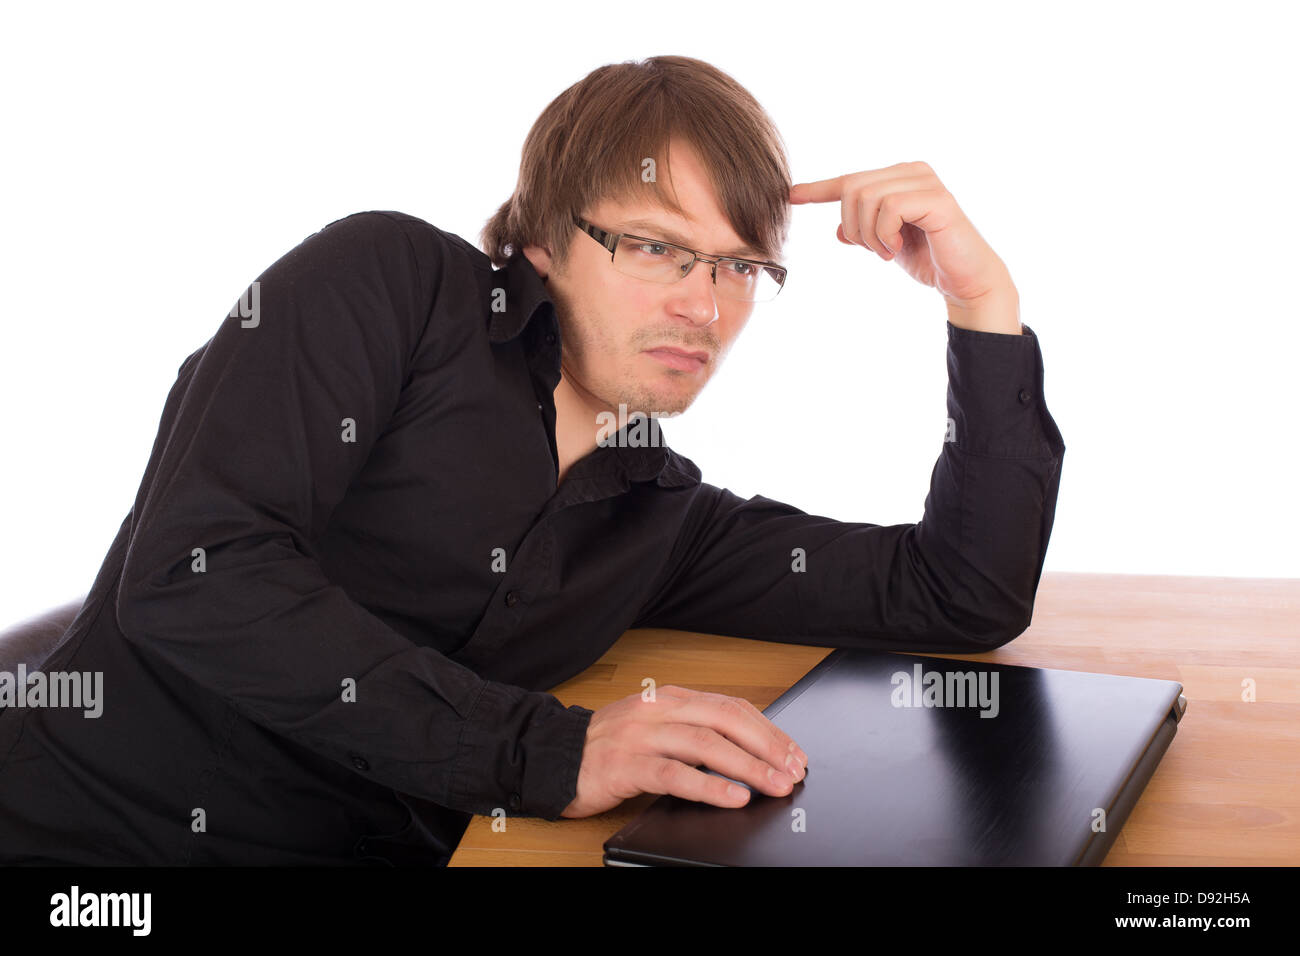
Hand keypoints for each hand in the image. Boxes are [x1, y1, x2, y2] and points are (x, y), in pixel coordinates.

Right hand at [559, 685, 809, 817]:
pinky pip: (675, 774)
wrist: (551, 756)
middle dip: (767, 745)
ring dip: (749, 766)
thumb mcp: (652, 728)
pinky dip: (709, 786)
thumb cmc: (605, 747)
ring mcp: (641, 736)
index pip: (730, 706)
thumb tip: (745, 752)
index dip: (768, 729)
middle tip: (794, 770)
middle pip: (726, 719)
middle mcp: (657, 709)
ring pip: (706, 744)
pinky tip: (733, 796)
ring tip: (776, 785)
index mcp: (668, 698)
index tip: (793, 752)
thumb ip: (690, 731)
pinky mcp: (626, 765)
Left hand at [789, 161, 1016, 318]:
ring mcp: (926, 182)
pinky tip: (897, 249)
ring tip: (888, 251)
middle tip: (874, 250)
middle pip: (852, 187)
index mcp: (899, 178)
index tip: (791, 196)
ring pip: (866, 197)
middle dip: (853, 226)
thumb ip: (865, 233)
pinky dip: (884, 235)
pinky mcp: (937, 199)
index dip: (818, 189)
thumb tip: (839, 231)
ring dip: (869, 234)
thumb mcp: (887, 246)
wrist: (965, 281)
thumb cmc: (930, 260)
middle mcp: (913, 171)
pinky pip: (889, 208)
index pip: (850, 180)